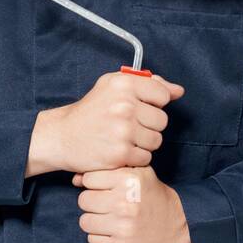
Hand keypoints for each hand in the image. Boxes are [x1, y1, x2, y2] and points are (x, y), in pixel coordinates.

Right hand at [33, 71, 183, 174]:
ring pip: (156, 140)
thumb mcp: (114, 86)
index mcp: (124, 84)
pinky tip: (120, 150)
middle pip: (162, 120)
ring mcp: (123, 130)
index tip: (141, 108)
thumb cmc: (91, 111)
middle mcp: (124, 105)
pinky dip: (136, 158)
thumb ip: (149, 84)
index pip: (163, 95)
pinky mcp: (121, 153)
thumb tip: (178, 91)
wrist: (63, 136)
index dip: (155, 104)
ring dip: (144, 143)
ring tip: (124, 138)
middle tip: (130, 126)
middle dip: (149, 125)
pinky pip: (146, 158)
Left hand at [73, 165, 190, 242]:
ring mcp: (123, 227)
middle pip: (84, 200)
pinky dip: (100, 236)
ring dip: (94, 220)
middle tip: (106, 205)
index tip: (105, 189)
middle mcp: (124, 203)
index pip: (89, 179)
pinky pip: (92, 240)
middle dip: (93, 202)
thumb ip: (108, 170)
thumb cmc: (153, 195)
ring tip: (109, 219)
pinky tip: (113, 231)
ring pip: (85, 221)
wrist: (179, 223)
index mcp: (128, 180)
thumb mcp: (138, 173)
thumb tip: (75, 178)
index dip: (95, 184)